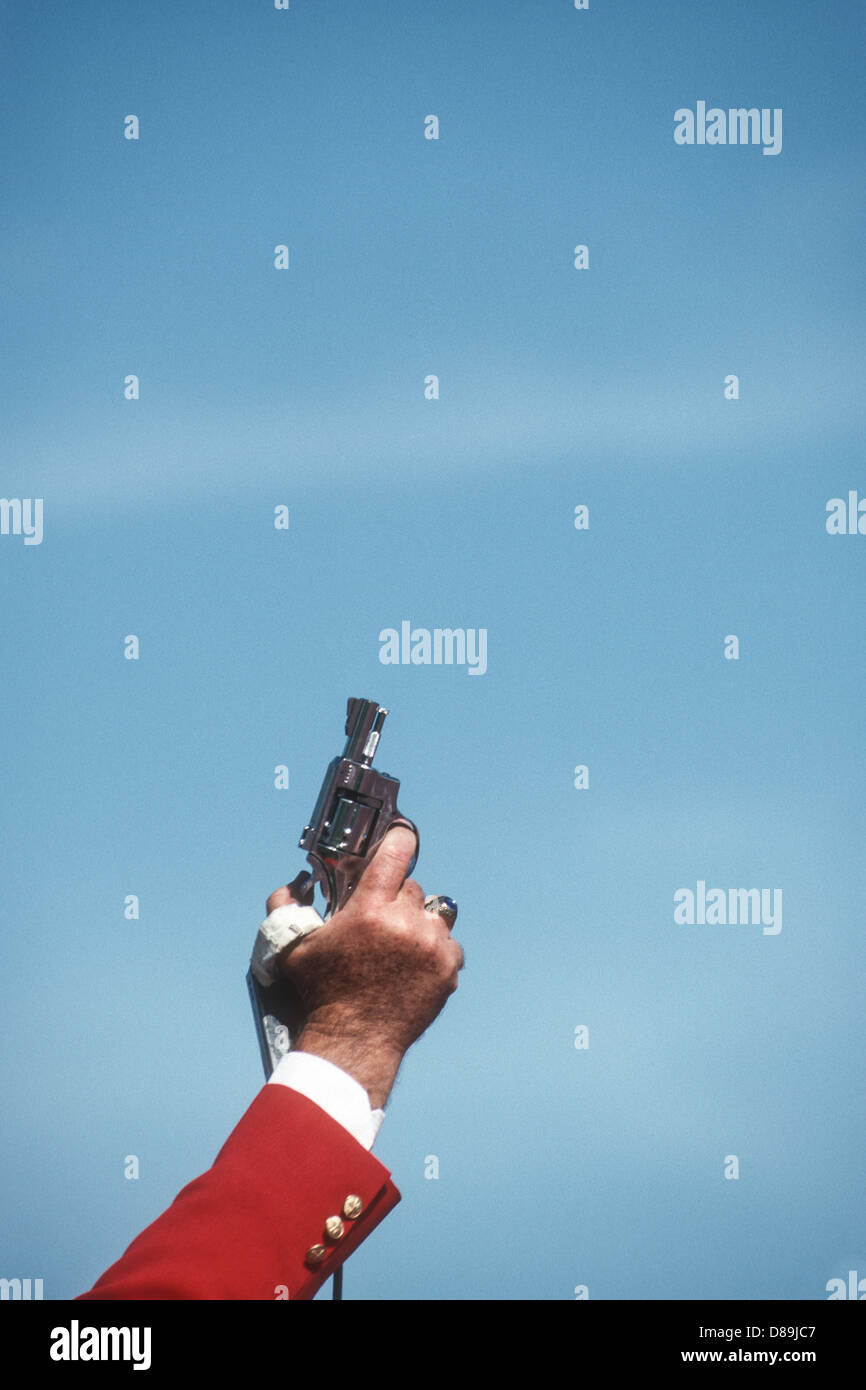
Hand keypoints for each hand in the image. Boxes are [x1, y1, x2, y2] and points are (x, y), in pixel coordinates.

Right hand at [265, 827, 462, 1108]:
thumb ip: (286, 909)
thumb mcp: (294, 949)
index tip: (400, 835)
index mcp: (370, 909)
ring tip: (398, 945)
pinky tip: (414, 965)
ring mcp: (431, 946)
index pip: (396, 852)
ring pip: (433, 914)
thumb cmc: (322, 994)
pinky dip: (435, 950)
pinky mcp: (448, 968)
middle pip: (410, 887)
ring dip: (418, 923)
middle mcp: (405, 922)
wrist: (355, 1041)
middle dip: (395, 898)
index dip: (398, 839)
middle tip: (378, 920)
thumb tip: (292, 884)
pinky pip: (448, 944)